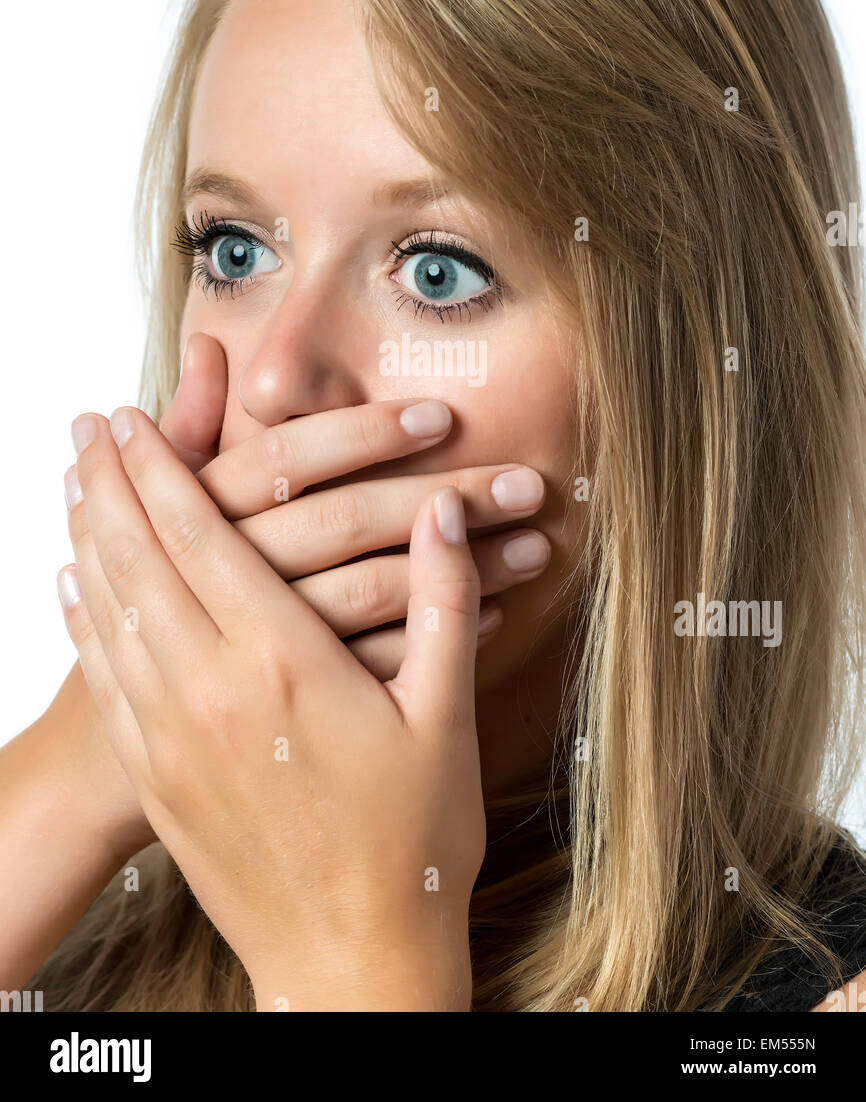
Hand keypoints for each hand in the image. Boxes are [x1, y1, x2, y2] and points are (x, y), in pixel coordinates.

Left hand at [61, 408, 485, 1008]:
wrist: (352, 962)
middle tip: (86, 428)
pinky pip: (103, 680)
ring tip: (70, 485)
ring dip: (85, 539)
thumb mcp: (447, 716)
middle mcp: (210, 690)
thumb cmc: (413, 843)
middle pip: (139, 561)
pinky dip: (80, 622)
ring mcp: (172, 738)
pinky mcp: (156, 780)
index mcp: (283, 663)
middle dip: (108, 484)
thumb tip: (446, 512)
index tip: (133, 419)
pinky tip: (70, 586)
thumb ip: (444, 602)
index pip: (203, 538)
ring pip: (108, 614)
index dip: (162, 470)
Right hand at [158, 334, 551, 678]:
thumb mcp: (168, 515)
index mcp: (205, 519)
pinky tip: (499, 613)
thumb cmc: (157, 605)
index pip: (290, 459)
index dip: (365, 431)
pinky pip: (385, 664)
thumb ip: (191, 431)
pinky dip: (443, 636)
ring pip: (375, 591)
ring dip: (467, 567)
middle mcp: (234, 582)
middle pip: (347, 521)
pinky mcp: (307, 706)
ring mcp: (271, 650)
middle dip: (445, 493)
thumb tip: (207, 344)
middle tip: (527, 481)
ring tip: (537, 545)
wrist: (145, 747)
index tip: (443, 414)